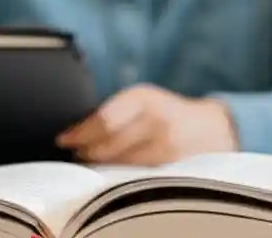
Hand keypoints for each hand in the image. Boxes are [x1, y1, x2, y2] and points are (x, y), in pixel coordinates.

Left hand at [56, 84, 237, 164]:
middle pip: (110, 143)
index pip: (104, 119)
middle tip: (74, 154)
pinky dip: (118, 173)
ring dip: (100, 164)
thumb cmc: (162, 113)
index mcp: (142, 97)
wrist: (208, 129)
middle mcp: (156, 119)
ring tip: (88, 161)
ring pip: (121, 161)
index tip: (63, 140)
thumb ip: (111, 111)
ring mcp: (166, 144)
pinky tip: (110, 171)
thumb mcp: (139, 101)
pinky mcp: (172, 166)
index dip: (80, 133)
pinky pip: (136, 173)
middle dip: (86, 151)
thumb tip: (74, 130)